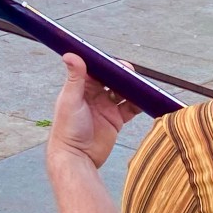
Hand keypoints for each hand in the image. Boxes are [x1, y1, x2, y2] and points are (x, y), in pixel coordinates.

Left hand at [49, 53, 140, 168]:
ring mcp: (105, 108)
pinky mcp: (115, 121)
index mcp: (81, 88)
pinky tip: (145, 100)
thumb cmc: (67, 129)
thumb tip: (70, 54)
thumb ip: (75, 78)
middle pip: (112, 79)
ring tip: (140, 85)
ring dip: (132, 88)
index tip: (117, 62)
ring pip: (122, 92)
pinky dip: (138, 104)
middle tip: (131, 73)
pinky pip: (130, 108)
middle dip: (122, 75)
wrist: (76, 158)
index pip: (96, 70)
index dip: (107, 64)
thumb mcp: (71, 100)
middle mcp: (94, 96)